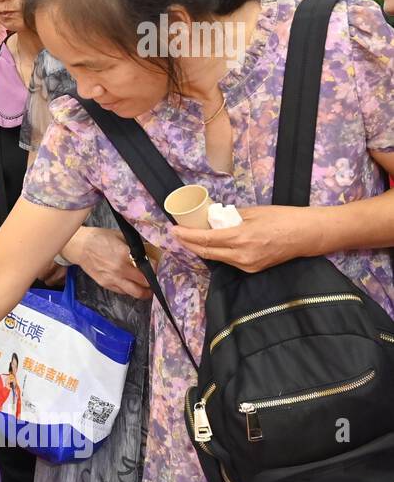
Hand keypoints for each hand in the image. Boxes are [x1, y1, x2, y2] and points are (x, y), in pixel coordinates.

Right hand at [61, 226, 151, 299]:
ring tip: (149, 288)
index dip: (157, 269)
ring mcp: (113, 280)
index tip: (160, 267)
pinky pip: (124, 292)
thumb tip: (149, 252)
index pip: (149, 268)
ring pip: (136, 293)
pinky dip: (131, 290)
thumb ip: (135, 246)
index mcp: (125, 256)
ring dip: (144, 292)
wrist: (79, 246)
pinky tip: (133, 284)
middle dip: (153, 282)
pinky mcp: (106, 285)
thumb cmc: (100, 238)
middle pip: (145, 283)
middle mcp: (120, 270)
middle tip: (158, 279)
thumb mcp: (121, 236)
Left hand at [169, 205, 311, 272]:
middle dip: (188, 244)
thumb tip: (214, 218)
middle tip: (177, 234)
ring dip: (201, 248)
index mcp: (241, 237)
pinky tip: (210, 245)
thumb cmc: (284, 218)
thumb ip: (232, 217)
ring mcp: (248, 265)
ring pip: (217, 258)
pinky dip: (217, 252)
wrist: (308, 235)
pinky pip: (229, 261)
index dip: (187, 236)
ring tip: (189, 238)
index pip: (206, 239)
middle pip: (206, 252)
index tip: (174, 229)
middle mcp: (242, 255)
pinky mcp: (253, 269)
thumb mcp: (254, 212)